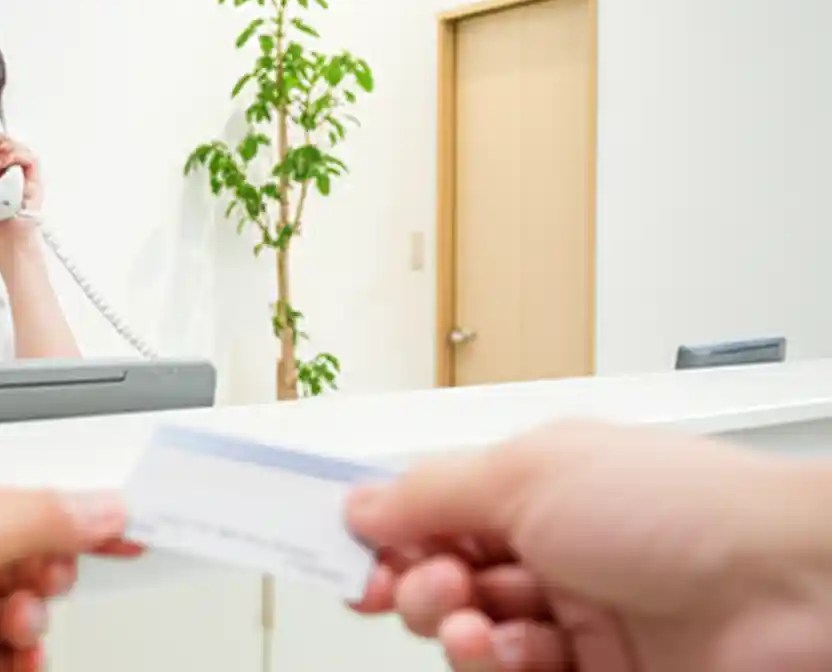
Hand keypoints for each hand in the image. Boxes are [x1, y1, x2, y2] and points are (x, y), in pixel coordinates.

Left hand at [0, 132, 42, 247]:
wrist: (8, 245)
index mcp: (0, 176)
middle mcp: (15, 175)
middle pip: (8, 144)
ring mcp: (26, 178)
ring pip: (20, 148)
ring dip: (5, 146)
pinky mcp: (35, 184)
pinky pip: (31, 161)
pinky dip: (17, 156)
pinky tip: (2, 161)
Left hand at [0, 482, 139, 671]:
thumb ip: (40, 518)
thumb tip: (102, 505)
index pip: (21, 506)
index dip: (75, 518)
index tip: (126, 531)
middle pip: (22, 564)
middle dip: (45, 576)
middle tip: (50, 580)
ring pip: (14, 618)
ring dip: (30, 624)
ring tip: (22, 626)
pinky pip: (0, 663)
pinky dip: (21, 663)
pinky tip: (23, 661)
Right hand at [345, 420, 831, 671]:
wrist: (794, 593)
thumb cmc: (681, 510)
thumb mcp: (529, 475)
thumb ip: (432, 493)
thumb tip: (361, 503)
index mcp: (537, 486)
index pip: (435, 507)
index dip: (384, 530)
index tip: (340, 551)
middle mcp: (553, 549)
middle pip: (443, 575)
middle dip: (414, 583)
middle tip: (422, 585)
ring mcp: (576, 618)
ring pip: (470, 635)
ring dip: (449, 629)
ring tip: (464, 624)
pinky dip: (489, 666)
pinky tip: (496, 650)